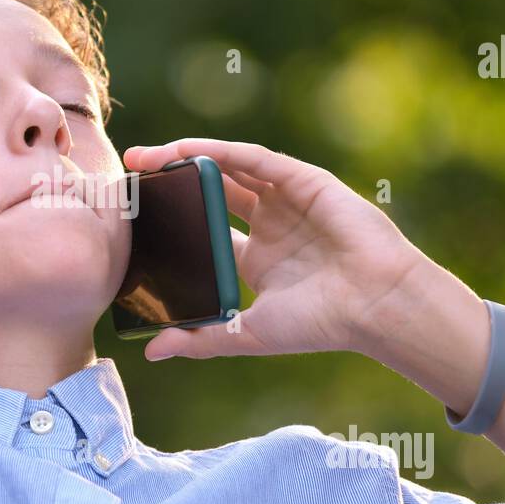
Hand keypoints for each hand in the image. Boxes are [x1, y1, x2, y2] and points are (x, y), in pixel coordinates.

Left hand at [122, 138, 427, 360]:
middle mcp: (270, 224)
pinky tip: (186, 150)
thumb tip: (150, 353)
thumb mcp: (247, 334)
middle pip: (211, 192)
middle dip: (170, 180)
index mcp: (257, 259)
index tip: (134, 217)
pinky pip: (252, 157)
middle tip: (129, 173)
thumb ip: (201, 341)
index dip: (171, 220)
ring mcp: (287, 199)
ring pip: (228, 167)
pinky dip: (218, 150)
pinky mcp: (303, 180)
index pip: (205, 230)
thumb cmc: (321, 324)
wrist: (375, 304)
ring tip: (144, 158)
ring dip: (185, 157)